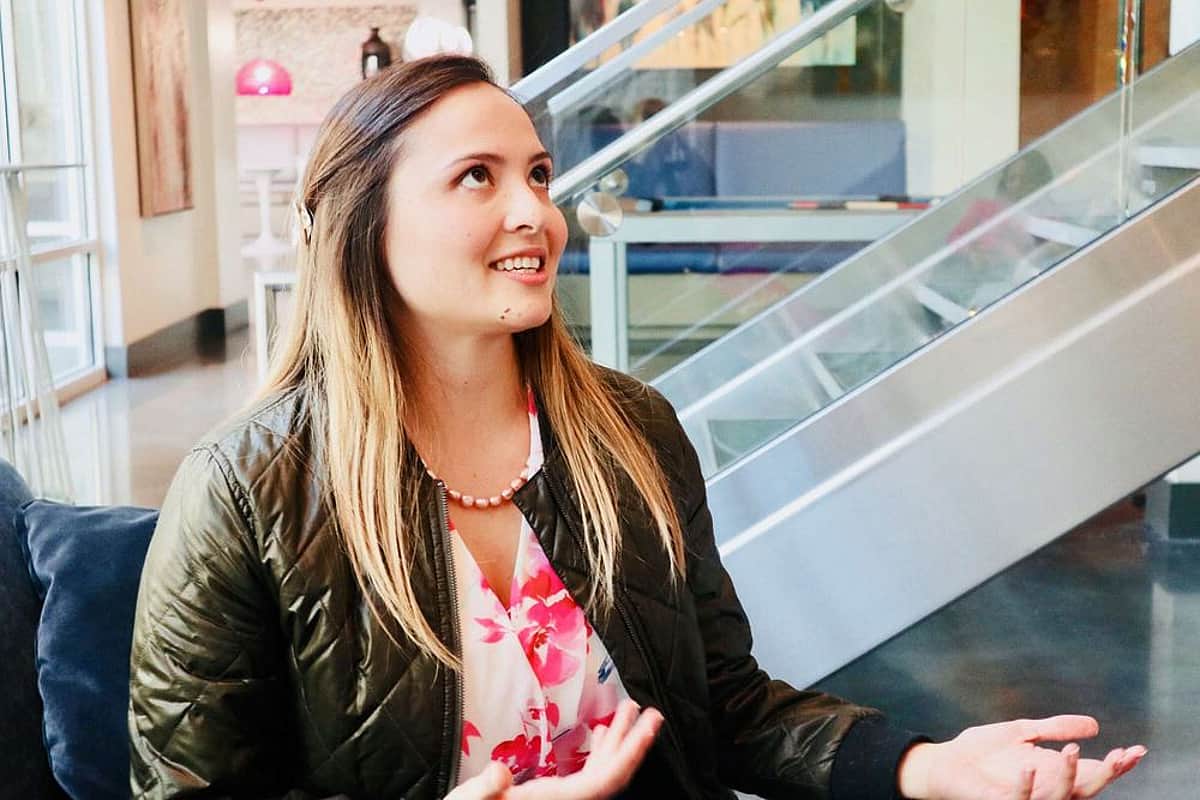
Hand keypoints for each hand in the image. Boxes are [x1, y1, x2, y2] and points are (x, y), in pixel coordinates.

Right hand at [450, 700, 662, 799]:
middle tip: (653, 714)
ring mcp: (565, 798)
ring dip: (618, 740)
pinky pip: (588, 773)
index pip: (606, 779)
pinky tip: (600, 733)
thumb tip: (497, 772)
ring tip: (629, 710)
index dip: (631, 753)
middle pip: (612, 772)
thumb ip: (486, 788)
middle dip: (634, 742)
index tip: (649, 728)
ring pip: (602, 770)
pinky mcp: (556, 796)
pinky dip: (598, 751)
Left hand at [897, 716, 1145, 799]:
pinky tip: (1028, 766)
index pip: (1092, 772)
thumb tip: (1095, 725)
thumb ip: (1055, 728)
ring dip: (1067, 775)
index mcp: (1053, 773)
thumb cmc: (981, 752)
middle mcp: (1045, 789)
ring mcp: (1025, 798)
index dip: (1116, 765)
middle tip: (1119, 756)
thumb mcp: (1022, 732)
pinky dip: (1025, 786)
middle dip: (1105, 775)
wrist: (944, 763)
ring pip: (1058, 797)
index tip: (1138, 750)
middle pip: (1085, 789)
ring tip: (1069, 749)